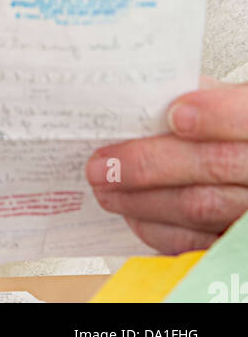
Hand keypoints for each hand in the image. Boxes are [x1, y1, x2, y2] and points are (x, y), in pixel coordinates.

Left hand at [86, 77, 247, 252]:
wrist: (247, 163)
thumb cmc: (235, 131)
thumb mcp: (229, 103)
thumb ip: (199, 95)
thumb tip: (142, 95)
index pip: (244, 117)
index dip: (214, 116)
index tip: (176, 114)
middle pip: (213, 166)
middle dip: (149, 164)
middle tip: (102, 163)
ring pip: (201, 207)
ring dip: (143, 200)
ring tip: (104, 186)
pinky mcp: (232, 240)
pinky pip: (198, 241)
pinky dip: (159, 228)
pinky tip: (132, 213)